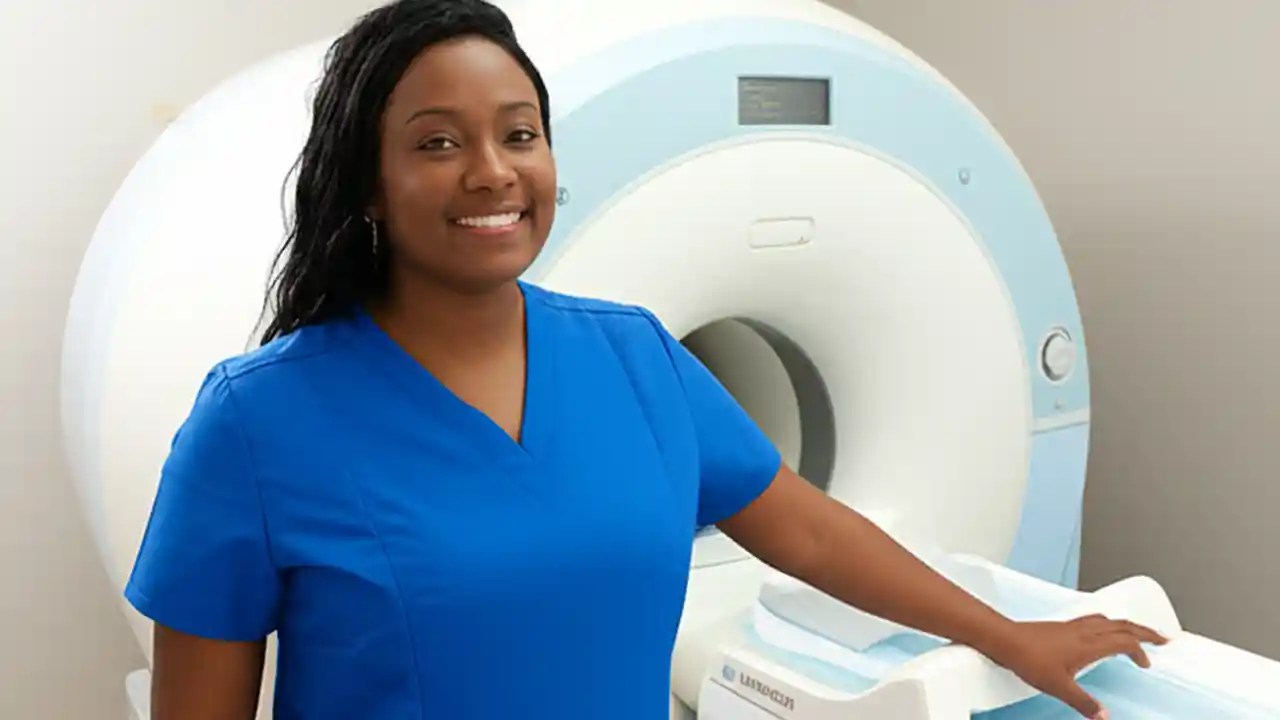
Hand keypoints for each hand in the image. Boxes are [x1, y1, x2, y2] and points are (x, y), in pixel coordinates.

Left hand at [984, 614, 1169, 718]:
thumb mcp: (1060, 687)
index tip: (1148, 662)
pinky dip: (1107, 624)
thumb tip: (1103, 716)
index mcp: (1090, 644)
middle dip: (1144, 631)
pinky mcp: (1062, 626)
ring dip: (1126, 626)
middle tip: (1160, 637)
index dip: (1141, 651)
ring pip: (1108, 620)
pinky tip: (1100, 631)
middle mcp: (1084, 631)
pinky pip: (1093, 620)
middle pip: (1122, 625)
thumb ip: (1084, 703)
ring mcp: (1073, 626)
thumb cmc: (1029, 658)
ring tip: (1134, 633)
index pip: (1125, 642)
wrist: (1005, 640)